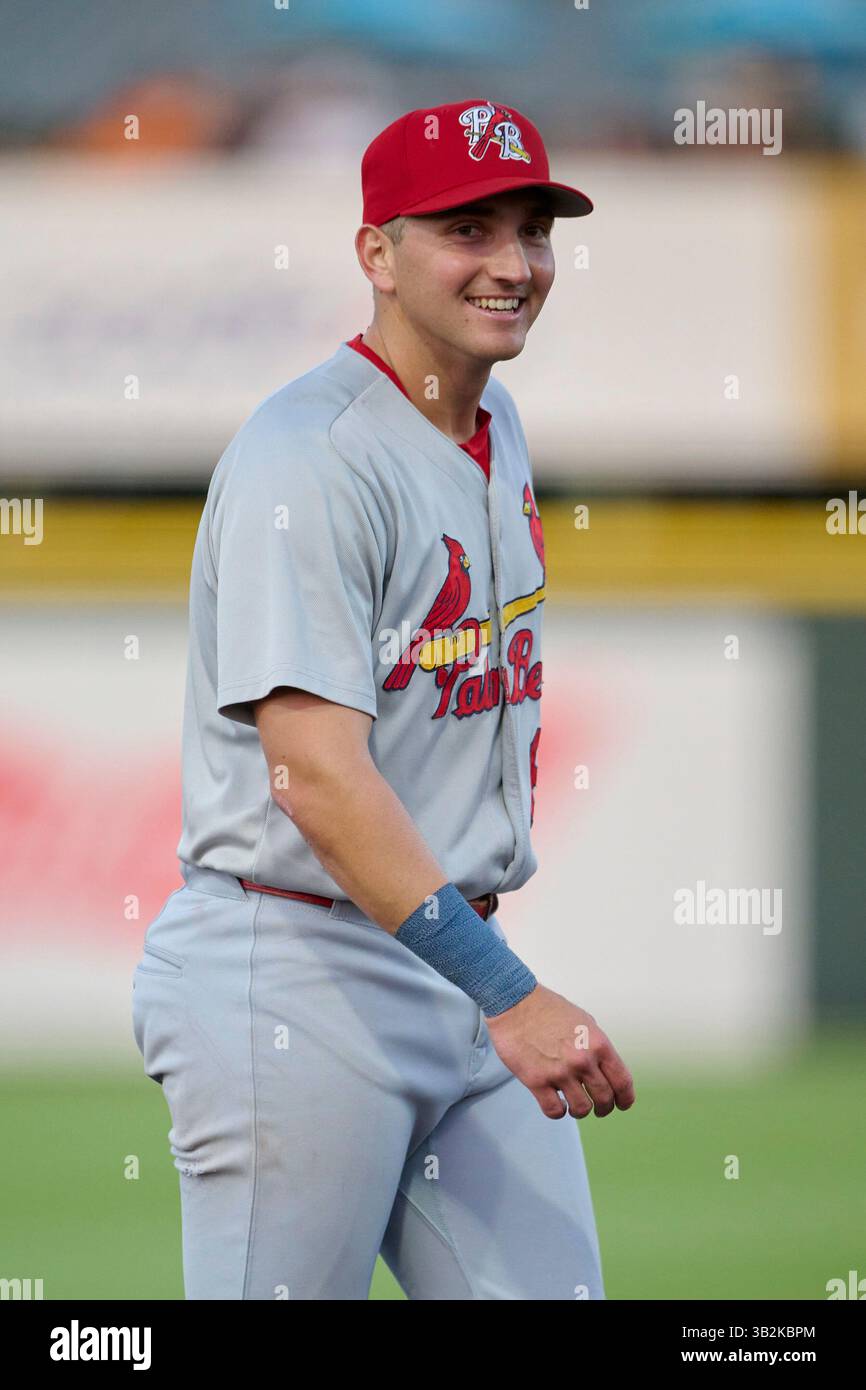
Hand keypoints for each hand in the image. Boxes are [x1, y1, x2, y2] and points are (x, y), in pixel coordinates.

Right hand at [484, 983, 635, 1119]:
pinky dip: (558, 1111)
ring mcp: (560, 1072)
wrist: (515, 1003)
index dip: (625, 1098)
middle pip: (604, 1099)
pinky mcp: (537, 1081)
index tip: (622, 1104)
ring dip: (580, 1111)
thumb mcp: (584, 1021)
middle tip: (598, 1109)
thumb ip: (597, 1046)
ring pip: (581, 1109)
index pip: (622, 1081)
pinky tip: (556, 1103)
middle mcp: (582, 1060)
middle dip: (604, 1108)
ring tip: (574, 1106)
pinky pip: (554, 1111)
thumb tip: (605, 1068)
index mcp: (598, 1044)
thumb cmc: (548, 1009)